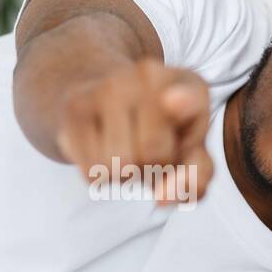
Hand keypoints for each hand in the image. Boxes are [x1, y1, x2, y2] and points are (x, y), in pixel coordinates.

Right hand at [55, 58, 213, 204]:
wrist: (104, 102)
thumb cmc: (159, 133)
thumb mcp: (191, 155)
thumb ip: (196, 178)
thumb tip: (163, 196)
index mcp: (190, 85)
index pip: (190, 99)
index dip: (183, 102)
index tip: (172, 101)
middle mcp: (150, 74)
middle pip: (155, 153)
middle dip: (156, 170)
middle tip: (150, 155)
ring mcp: (110, 86)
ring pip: (120, 167)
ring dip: (126, 177)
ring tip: (126, 152)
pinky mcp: (76, 106)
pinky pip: (91, 171)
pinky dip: (99, 176)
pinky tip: (102, 151)